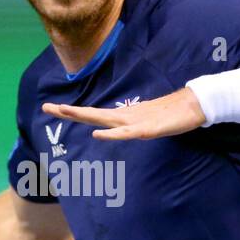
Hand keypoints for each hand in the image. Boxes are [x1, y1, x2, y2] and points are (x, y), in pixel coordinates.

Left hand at [42, 87, 207, 140]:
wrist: (193, 105)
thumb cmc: (170, 114)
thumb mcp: (146, 122)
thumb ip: (131, 125)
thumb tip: (120, 129)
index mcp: (122, 117)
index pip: (92, 114)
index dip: (73, 112)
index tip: (52, 107)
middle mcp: (124, 117)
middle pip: (91, 114)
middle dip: (68, 111)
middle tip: (46, 107)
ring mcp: (134, 122)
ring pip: (104, 119)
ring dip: (84, 115)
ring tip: (65, 110)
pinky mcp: (147, 129)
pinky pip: (126, 133)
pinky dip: (111, 134)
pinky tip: (98, 134)